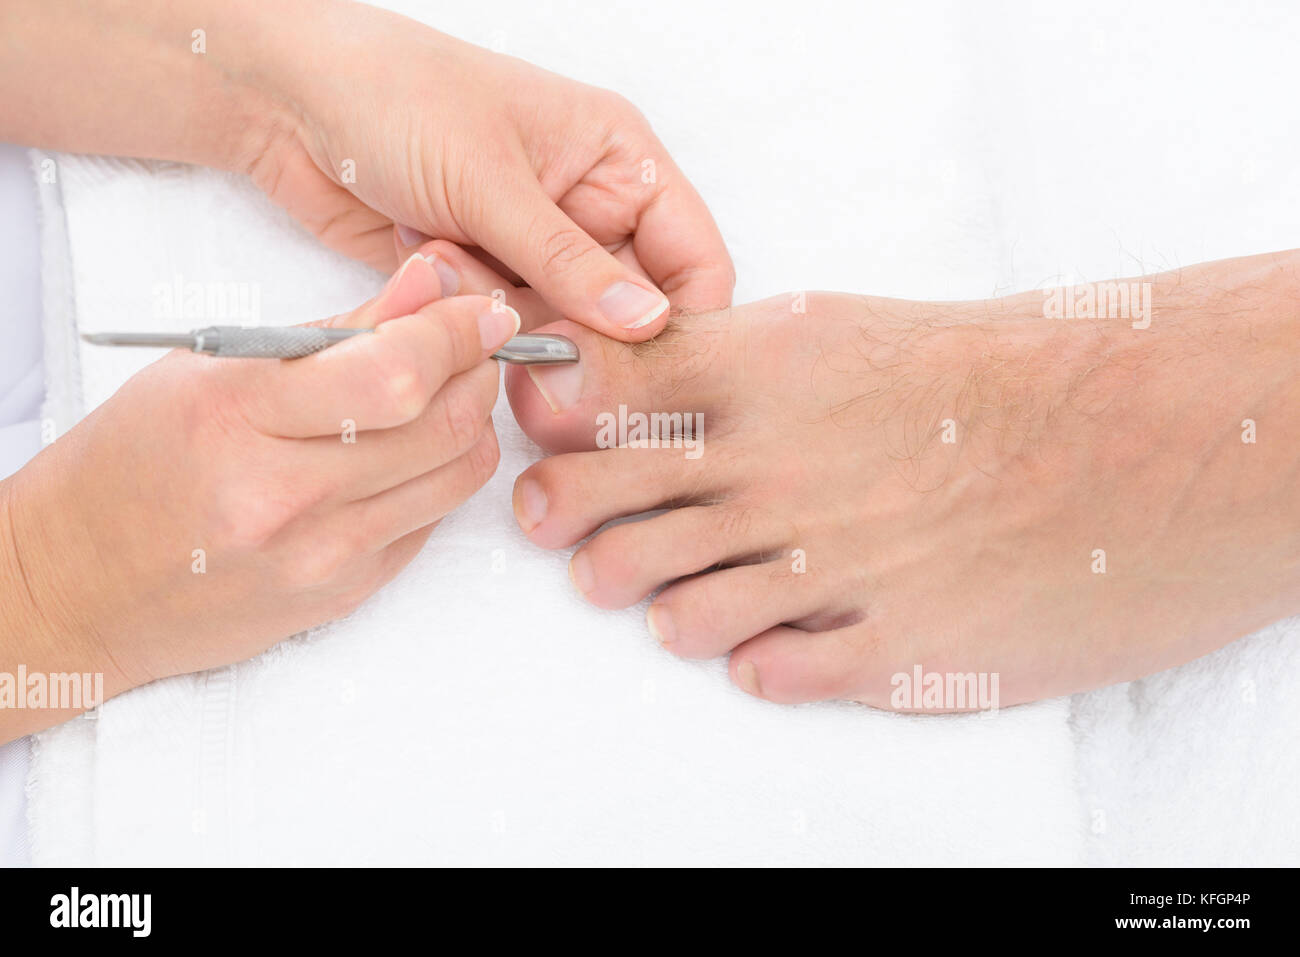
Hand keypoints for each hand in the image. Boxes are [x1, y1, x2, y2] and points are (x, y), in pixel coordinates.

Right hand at [0, 255, 515, 738]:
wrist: (80, 586)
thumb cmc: (133, 464)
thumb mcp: (211, 367)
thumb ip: (337, 328)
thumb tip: (433, 284)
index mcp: (239, 419)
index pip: (395, 373)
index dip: (459, 334)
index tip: (485, 310)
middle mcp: (286, 498)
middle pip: (446, 426)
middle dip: (479, 372)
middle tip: (473, 346)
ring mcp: (322, 557)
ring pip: (456, 477)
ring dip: (472, 424)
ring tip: (444, 395)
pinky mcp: (346, 595)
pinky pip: (432, 522)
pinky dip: (440, 475)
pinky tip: (408, 452)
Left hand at [245, 2, 733, 338]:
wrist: (288, 103)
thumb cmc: (394, 95)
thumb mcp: (492, 178)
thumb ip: (569, 261)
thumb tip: (649, 323)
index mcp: (618, 158)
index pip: (694, 256)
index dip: (685, 319)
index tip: (650, 371)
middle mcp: (588, 207)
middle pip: (631, 309)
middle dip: (585, 332)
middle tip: (536, 343)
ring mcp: (534, 248)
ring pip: (564, 329)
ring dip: (510, 315)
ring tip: (454, 260)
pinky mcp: (485, 279)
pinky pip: (505, 329)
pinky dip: (471, 314)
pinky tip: (429, 263)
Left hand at [491, 252, 1299, 707]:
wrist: (1119, 445)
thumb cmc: (975, 378)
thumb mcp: (836, 332)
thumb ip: (722, 355)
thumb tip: (624, 371)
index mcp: (759, 383)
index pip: (598, 405)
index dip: (551, 430)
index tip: (544, 444)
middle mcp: (774, 476)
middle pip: (611, 517)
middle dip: (572, 529)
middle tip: (577, 537)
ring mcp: (824, 567)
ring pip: (673, 611)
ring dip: (662, 605)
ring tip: (678, 595)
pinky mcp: (880, 647)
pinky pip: (768, 671)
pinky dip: (751, 660)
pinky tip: (767, 639)